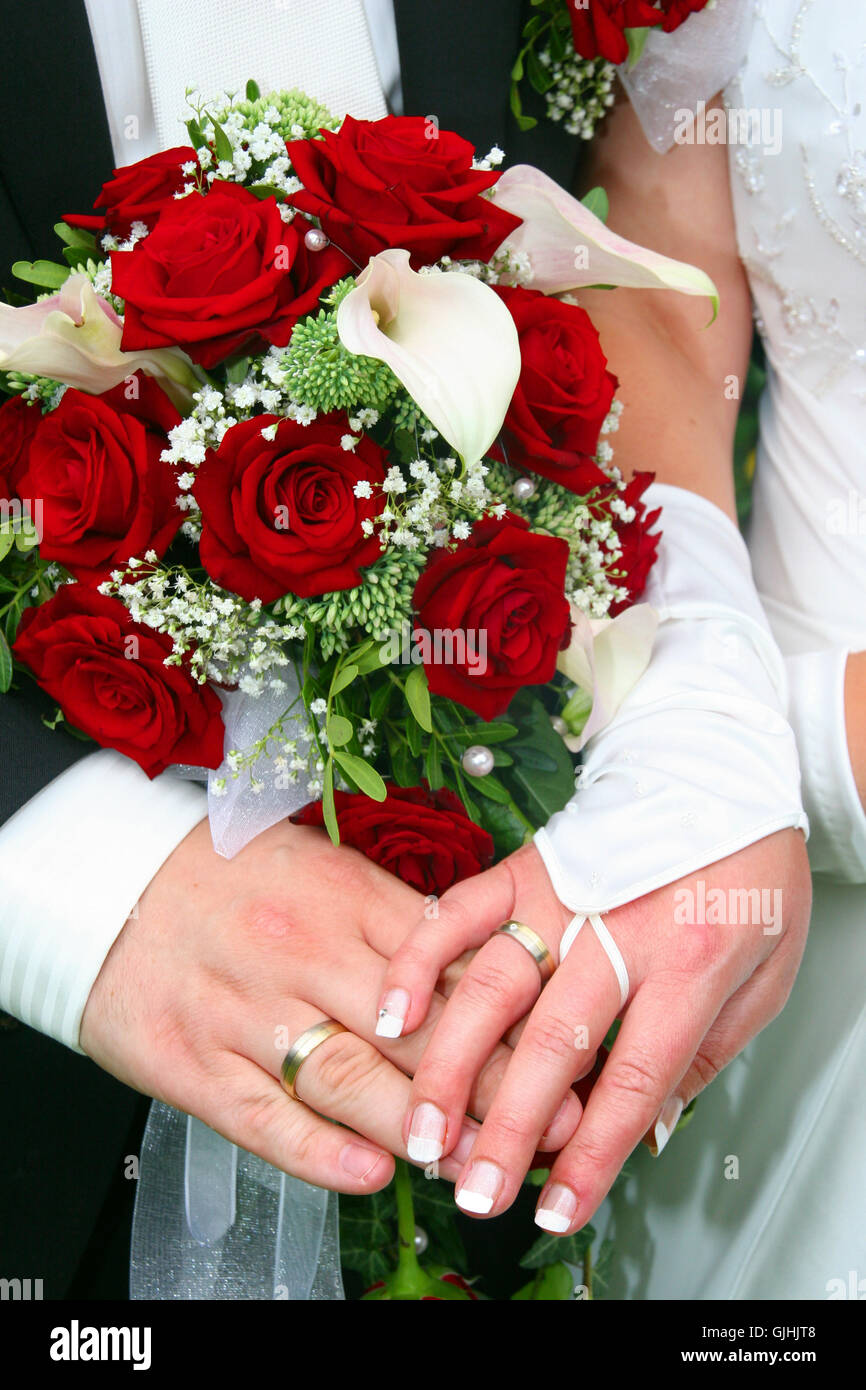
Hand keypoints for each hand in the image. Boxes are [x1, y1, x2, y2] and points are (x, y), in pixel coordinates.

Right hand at [80, 818, 580, 1192]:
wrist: (110, 883)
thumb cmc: (232, 877)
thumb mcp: (322, 870)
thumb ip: (398, 918)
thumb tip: (486, 962)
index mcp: (345, 898)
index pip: (447, 964)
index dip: (515, 1014)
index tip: (569, 1052)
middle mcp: (302, 952)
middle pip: (414, 1028)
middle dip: (492, 1084)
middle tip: (557, 1129)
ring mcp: (247, 1011)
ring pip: (348, 1077)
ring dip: (421, 1129)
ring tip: (480, 1167)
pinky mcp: (196, 1063)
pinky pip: (264, 1114)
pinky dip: (320, 1150)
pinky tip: (373, 1172)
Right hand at [381, 829, 809, 1228]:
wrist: (724, 764)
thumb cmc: (752, 869)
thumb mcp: (769, 970)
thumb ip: (709, 1051)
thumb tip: (649, 1127)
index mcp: (692, 962)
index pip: (636, 1078)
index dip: (593, 1153)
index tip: (557, 1210)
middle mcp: (619, 930)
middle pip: (554, 1044)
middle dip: (507, 1128)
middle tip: (473, 1189)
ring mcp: (564, 892)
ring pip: (493, 986)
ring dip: (450, 1064)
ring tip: (422, 1128)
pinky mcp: (525, 864)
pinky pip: (461, 912)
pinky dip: (421, 961)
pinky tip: (393, 1013)